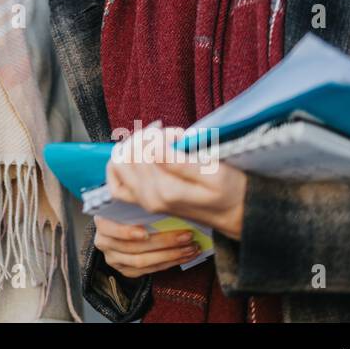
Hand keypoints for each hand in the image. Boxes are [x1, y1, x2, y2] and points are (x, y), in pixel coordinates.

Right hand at [93, 214, 204, 278]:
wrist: (120, 225)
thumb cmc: (129, 210)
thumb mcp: (129, 204)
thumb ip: (139, 206)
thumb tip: (165, 203)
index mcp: (101, 223)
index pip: (111, 230)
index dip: (127, 233)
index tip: (145, 232)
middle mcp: (104, 243)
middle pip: (134, 247)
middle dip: (164, 242)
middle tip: (187, 236)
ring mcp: (114, 259)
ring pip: (143, 262)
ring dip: (171, 255)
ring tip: (191, 248)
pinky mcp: (126, 271)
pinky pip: (150, 270)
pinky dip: (170, 263)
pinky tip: (185, 256)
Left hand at [107, 125, 247, 240]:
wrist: (233, 214)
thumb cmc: (229, 191)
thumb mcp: (215, 173)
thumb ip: (181, 163)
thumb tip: (154, 148)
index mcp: (167, 191)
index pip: (145, 149)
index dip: (161, 135)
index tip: (180, 135)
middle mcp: (150, 197)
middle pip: (129, 154)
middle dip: (148, 137)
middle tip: (172, 136)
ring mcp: (143, 200)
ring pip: (119, 163)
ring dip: (135, 146)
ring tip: (157, 142)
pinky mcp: (142, 199)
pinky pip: (116, 182)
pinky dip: (121, 165)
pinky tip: (137, 155)